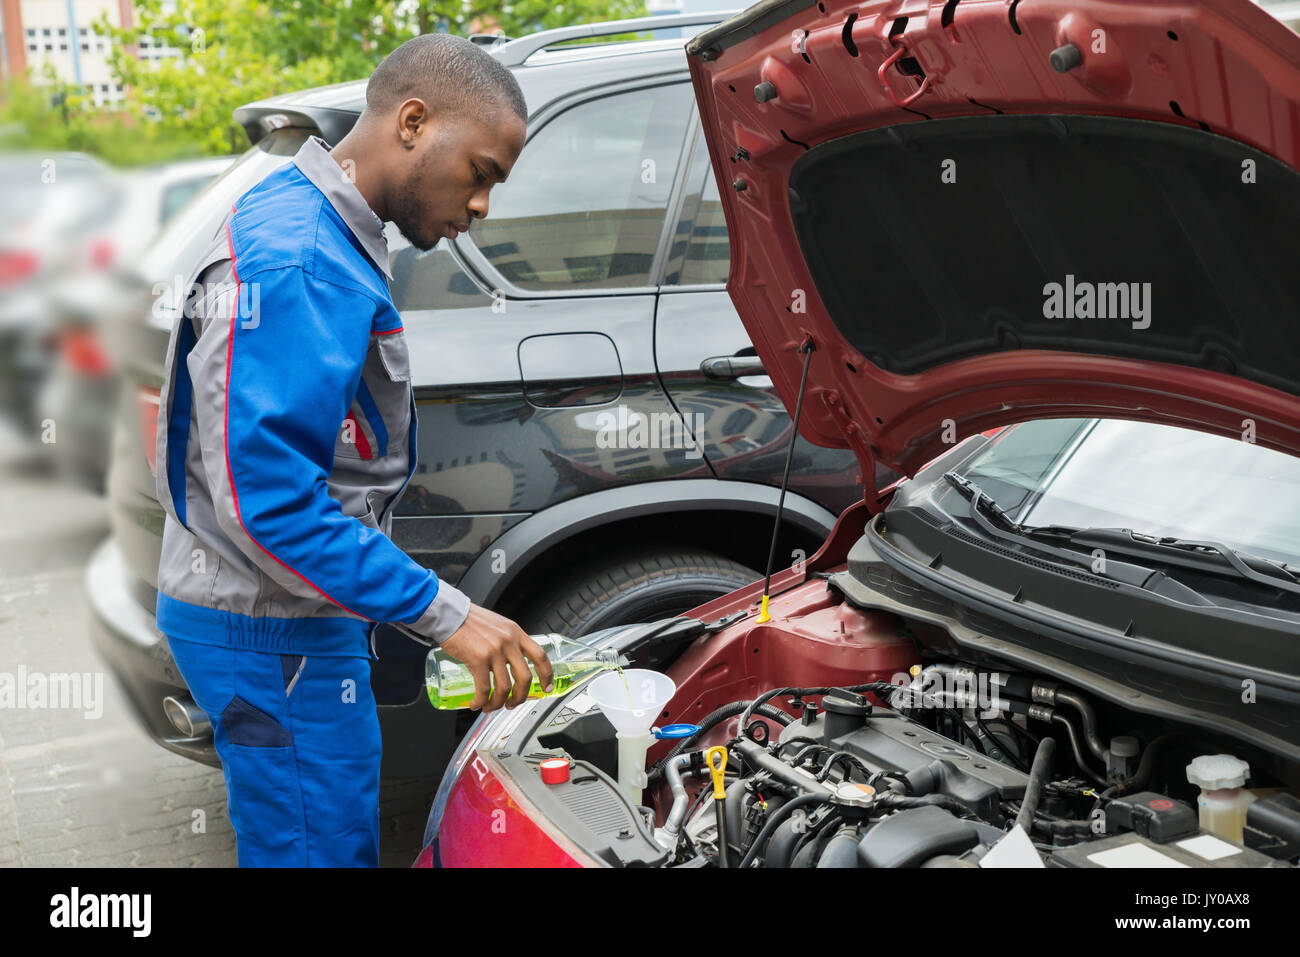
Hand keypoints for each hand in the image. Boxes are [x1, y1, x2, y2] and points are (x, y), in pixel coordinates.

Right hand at [438, 604, 554, 711]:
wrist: (450, 614)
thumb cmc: (470, 621)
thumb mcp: (498, 626)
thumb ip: (507, 642)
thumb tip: (510, 662)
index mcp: (516, 633)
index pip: (540, 656)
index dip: (546, 675)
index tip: (546, 688)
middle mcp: (508, 642)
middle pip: (525, 677)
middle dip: (521, 696)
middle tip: (514, 703)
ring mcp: (494, 651)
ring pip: (504, 687)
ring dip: (498, 703)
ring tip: (490, 706)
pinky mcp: (478, 659)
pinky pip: (484, 688)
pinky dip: (481, 701)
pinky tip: (476, 703)